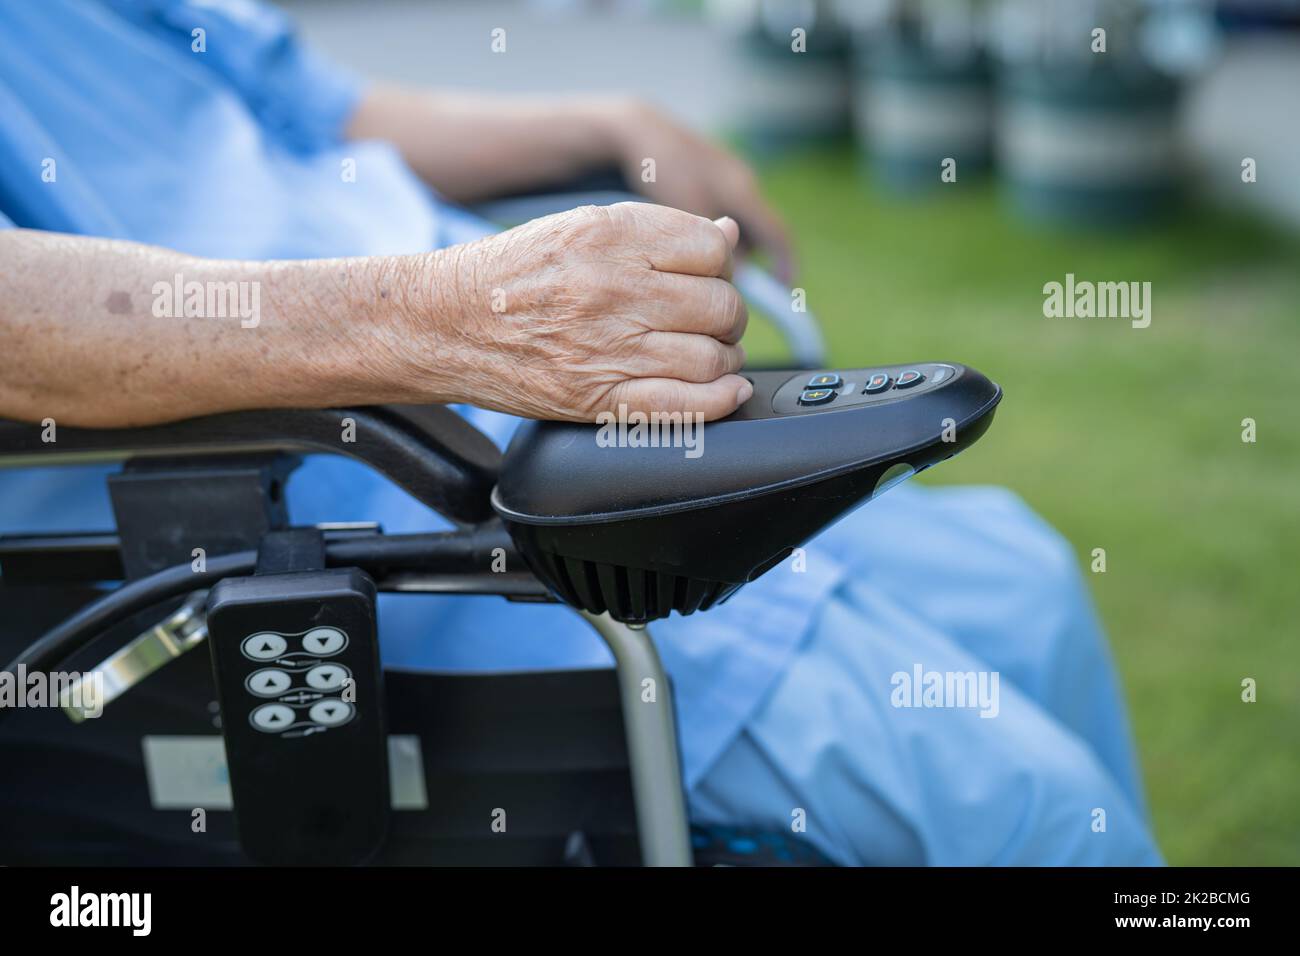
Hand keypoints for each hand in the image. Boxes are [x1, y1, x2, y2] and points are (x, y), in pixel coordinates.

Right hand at [405, 202, 752, 422]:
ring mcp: (607, 346)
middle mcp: (613, 288)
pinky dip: (720, 400)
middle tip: (712, 323)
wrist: (443, 324)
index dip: (722, 266)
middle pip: (721, 306)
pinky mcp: (597, 398)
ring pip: (712, 357)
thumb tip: (728, 235)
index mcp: (610, 235)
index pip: (712, 249)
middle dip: (727, 317)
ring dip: (724, 360)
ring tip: (710, 356)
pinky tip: (727, 390)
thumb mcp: (580, 228)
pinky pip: (687, 405)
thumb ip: (657, 233)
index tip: (709, 279)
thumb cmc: (511, 275)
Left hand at [607, 100, 793, 282]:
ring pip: (739, 219)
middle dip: (750, 255)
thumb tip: (737, 271)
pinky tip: (688, 226)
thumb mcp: (691, 212)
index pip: (778, 234)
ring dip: (729, 240)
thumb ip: (715, 243)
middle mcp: (743, 180)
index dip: (785, 262)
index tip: (787, 287)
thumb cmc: (664, 173)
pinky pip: (724, 206)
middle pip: (759, 229)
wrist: (641, 129)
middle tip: (728, 277)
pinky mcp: (712, 170)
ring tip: (699, 249)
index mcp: (743, 191)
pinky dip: (715, 224)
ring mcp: (728, 173)